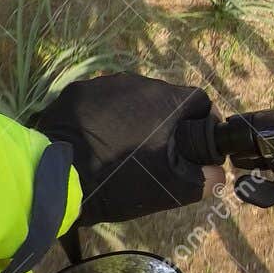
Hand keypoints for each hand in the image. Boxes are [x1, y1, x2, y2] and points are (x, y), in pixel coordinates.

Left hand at [35, 74, 221, 226]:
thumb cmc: (121, 181)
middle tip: (156, 153)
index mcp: (168, 101)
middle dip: (167, 123)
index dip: (202, 125)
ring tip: (123, 147)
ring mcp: (105, 84)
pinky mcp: (77, 91)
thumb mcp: (171, 189)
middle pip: (166, 100)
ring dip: (136, 118)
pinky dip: (106, 117)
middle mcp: (140, 82)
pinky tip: (98, 141)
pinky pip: (103, 102)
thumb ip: (205, 179)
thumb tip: (218, 173)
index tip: (193, 147)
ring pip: (134, 99)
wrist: (55, 179)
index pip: (200, 103)